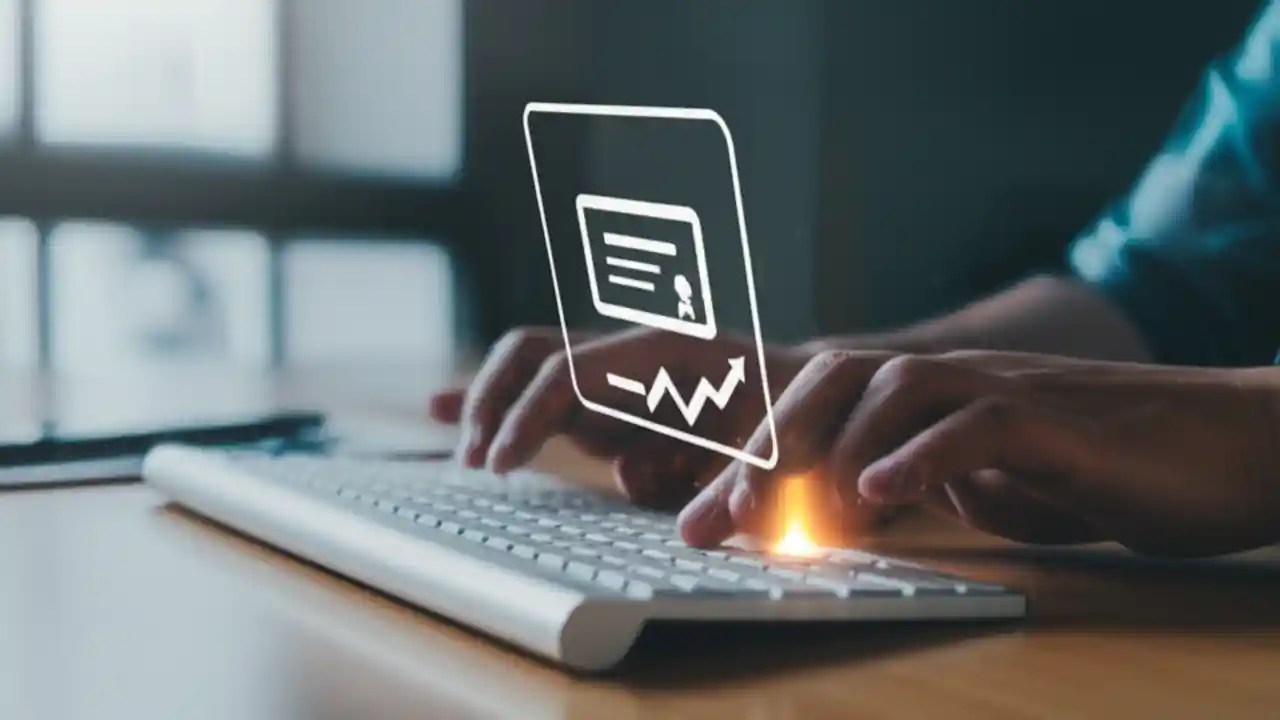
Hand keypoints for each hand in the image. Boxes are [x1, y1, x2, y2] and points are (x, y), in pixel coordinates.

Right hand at [428, 327, 810, 507]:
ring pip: (529, 373)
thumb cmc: (800, 414)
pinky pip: (543, 401)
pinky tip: (437, 408)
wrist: (815, 396)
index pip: (568, 372)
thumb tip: (695, 532)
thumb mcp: (780, 444)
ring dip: (487, 407)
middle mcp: (629, 356)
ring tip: (454, 440)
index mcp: (664, 349)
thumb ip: (738, 482)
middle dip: (493, 403)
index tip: (498, 466)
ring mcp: (617, 381)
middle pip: (533, 354)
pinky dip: (498, 410)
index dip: (525, 417)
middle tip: (475, 461)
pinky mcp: (612, 409)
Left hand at [678, 350, 1279, 556]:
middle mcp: (948, 379)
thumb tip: (833, 507)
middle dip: (759, 453)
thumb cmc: (1093, 466)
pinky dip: (922, 457)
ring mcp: (1000, 389)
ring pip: (888, 391)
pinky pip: (977, 424)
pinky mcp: (1056, 418)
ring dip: (825, 453)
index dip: (745, 450)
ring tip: (781, 516)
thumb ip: (910, 485)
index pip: (814, 405)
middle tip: (711, 522)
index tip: (690, 515)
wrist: (1219, 443)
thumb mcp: (977, 484)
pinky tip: (881, 497)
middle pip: (828, 386)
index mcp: (920, 399)